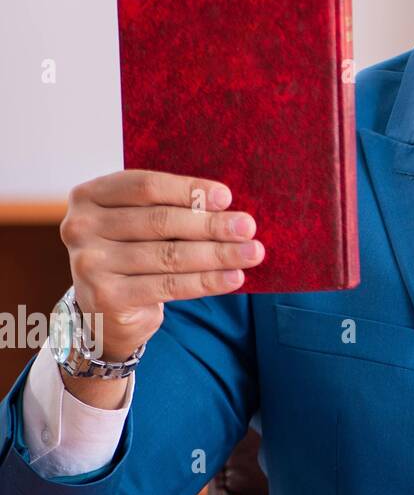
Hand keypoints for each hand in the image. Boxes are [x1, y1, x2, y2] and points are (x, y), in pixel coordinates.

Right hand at [59, 170, 262, 363]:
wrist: (107, 308)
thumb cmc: (135, 249)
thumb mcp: (143, 221)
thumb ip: (172, 207)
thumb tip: (227, 206)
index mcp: (89, 195)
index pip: (146, 186)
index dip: (189, 190)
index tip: (227, 197)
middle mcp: (80, 227)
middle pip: (160, 221)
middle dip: (211, 224)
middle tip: (248, 227)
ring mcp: (89, 264)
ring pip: (169, 255)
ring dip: (218, 254)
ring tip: (252, 252)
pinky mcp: (105, 297)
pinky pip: (168, 286)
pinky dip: (207, 281)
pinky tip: (234, 277)